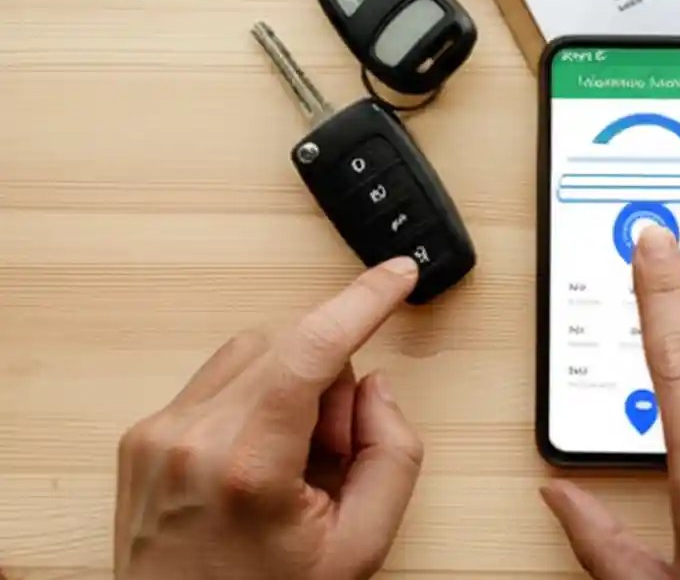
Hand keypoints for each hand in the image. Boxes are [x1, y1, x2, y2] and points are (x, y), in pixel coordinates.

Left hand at [114, 258, 424, 579]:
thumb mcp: (363, 545)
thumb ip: (393, 455)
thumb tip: (374, 390)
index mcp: (247, 466)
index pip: (312, 349)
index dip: (362, 300)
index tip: (396, 275)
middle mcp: (191, 439)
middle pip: (288, 344)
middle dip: (332, 378)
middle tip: (338, 448)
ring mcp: (157, 436)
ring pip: (253, 354)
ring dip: (294, 388)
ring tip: (297, 461)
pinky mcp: (142, 437)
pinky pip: (220, 380)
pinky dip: (258, 401)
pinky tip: (262, 460)